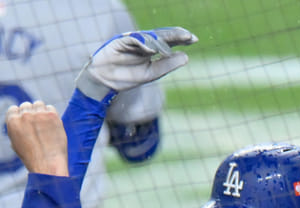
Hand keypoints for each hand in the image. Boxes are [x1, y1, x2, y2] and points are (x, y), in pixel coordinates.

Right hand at [5, 101, 67, 176]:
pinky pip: (50, 108)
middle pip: (26, 105)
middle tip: (36, 126)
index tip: (25, 122)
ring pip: (38, 104)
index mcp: (13, 122)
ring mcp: (39, 114)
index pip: (13, 109)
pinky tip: (52, 125)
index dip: (19, 116)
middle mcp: (24, 115)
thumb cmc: (31, 158)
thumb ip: (16, 128)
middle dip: (30, 113)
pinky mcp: (52, 115)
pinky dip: (51, 114)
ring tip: (44, 125)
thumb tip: (19, 118)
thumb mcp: (16, 143)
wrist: (47, 164)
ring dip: (41, 111)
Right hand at [76, 27, 197, 100]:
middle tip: (188, 36)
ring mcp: (132, 40)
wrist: (104, 81)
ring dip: (161, 40)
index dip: (181, 39)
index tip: (194, 40)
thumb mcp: (150, 73)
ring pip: (149, 36)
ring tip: (171, 46)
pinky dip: (142, 43)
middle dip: (175, 35)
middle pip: (161, 35)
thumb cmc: (126, 76)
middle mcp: (143, 42)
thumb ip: (167, 65)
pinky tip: (151, 50)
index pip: (168, 41)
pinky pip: (133, 39)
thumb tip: (186, 57)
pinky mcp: (120, 41)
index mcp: (151, 49)